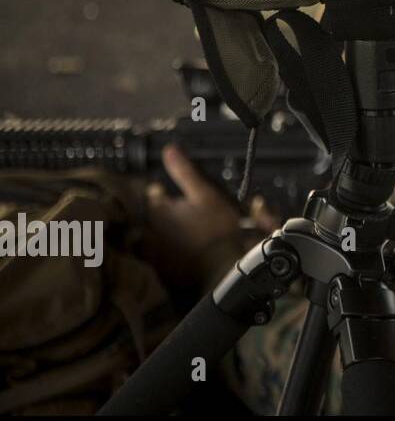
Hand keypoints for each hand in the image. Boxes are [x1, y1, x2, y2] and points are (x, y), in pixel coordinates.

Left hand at [142, 144, 242, 286]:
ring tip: (173, 236)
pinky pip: (154, 260)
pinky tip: (174, 255)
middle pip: (145, 218)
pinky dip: (161, 255)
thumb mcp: (205, 194)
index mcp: (157, 210)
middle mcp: (149, 231)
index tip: (166, 192)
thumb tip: (169, 149)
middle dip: (154, 215)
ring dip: (155, 235)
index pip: (151, 195)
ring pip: (147, 239)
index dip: (160, 192)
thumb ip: (184, 172)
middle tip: (173, 217)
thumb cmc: (216, 230)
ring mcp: (152, 253)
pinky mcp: (159, 271)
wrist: (223, 269)